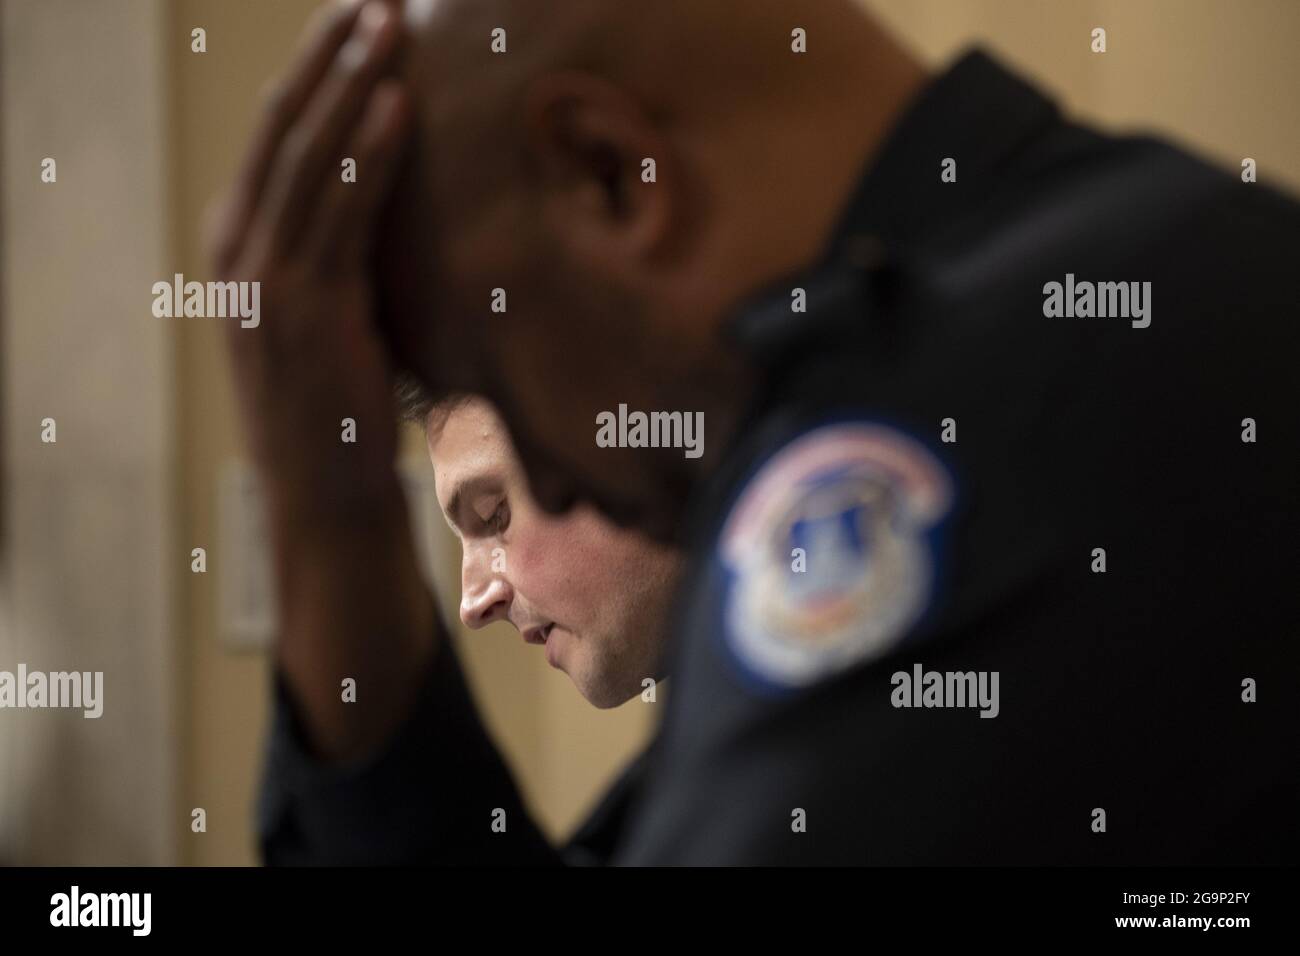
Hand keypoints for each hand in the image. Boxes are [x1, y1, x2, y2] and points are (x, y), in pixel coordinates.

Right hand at [207, 0, 408, 525]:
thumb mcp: (328, 314)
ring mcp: (265, 279)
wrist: (325, 495)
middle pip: (282, 129)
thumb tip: (385, 196)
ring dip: (350, 84)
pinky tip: (397, 104)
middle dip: (327, 56)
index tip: (352, 22)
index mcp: (241, 246)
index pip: (273, 139)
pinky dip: (369, 153)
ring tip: (387, 23)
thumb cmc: (340, 406)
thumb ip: (338, 253)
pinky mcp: (304, 307)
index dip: (312, 74)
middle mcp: (240, 252)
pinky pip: (340, 213)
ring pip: (308, 158)